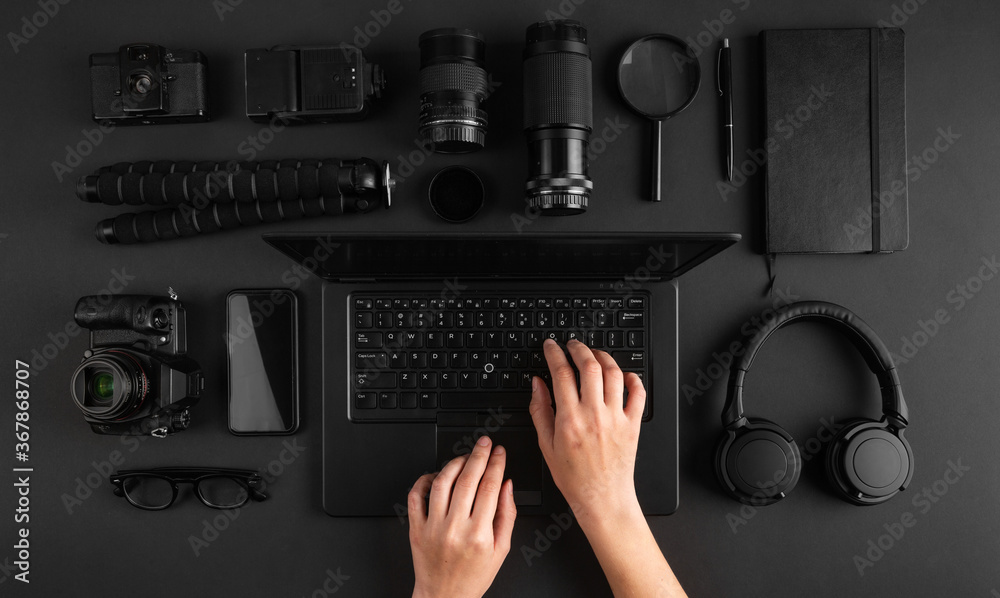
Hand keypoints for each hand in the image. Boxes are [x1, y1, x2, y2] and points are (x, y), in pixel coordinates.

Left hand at [408, 436, 516, 597]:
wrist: (444, 597)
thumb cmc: (473, 576)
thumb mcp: (501, 549)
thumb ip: (506, 515)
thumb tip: (507, 485)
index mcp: (479, 534)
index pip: (489, 487)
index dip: (496, 464)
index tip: (499, 452)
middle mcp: (455, 529)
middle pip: (468, 480)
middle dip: (478, 455)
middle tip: (484, 443)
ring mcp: (433, 527)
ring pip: (442, 482)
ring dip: (455, 463)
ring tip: (464, 456)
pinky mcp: (416, 529)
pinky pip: (416, 496)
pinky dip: (424, 480)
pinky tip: (436, 475)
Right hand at [529, 339, 686, 597]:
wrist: (602, 498)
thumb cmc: (574, 477)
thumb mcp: (546, 445)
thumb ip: (540, 410)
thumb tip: (537, 384)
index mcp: (569, 419)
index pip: (561, 373)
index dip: (554, 354)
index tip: (551, 346)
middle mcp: (594, 415)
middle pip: (589, 366)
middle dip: (579, 348)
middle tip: (572, 345)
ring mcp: (616, 418)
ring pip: (614, 374)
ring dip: (603, 358)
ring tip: (595, 355)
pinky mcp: (633, 424)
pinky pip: (638, 393)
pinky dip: (633, 379)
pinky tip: (624, 375)